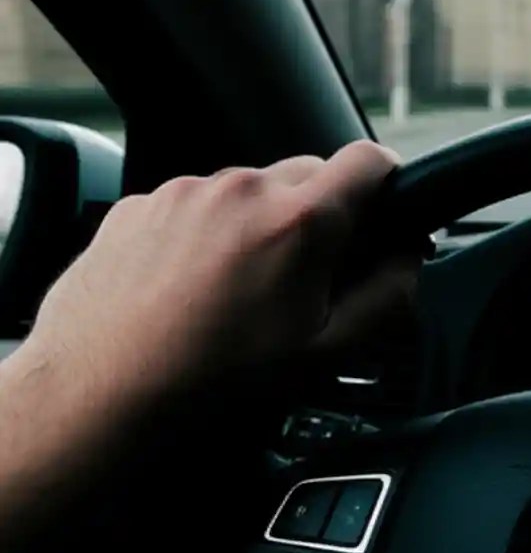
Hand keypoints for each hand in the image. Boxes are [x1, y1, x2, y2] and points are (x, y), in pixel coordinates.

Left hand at [24, 140, 416, 392]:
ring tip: (235, 294)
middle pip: (308, 176)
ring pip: (250, 191)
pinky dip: (205, 236)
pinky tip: (190, 290)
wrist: (100, 392)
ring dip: (257, 227)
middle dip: (317, 218)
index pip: (369, 159)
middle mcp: (244, 189)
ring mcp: (186, 192)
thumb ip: (388, 296)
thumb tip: (408, 259)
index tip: (382, 208)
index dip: (386, 182)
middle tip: (302, 279)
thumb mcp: (327, 353)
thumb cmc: (213, 380)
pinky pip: (195, 205)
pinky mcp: (142, 204)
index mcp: (300, 221)